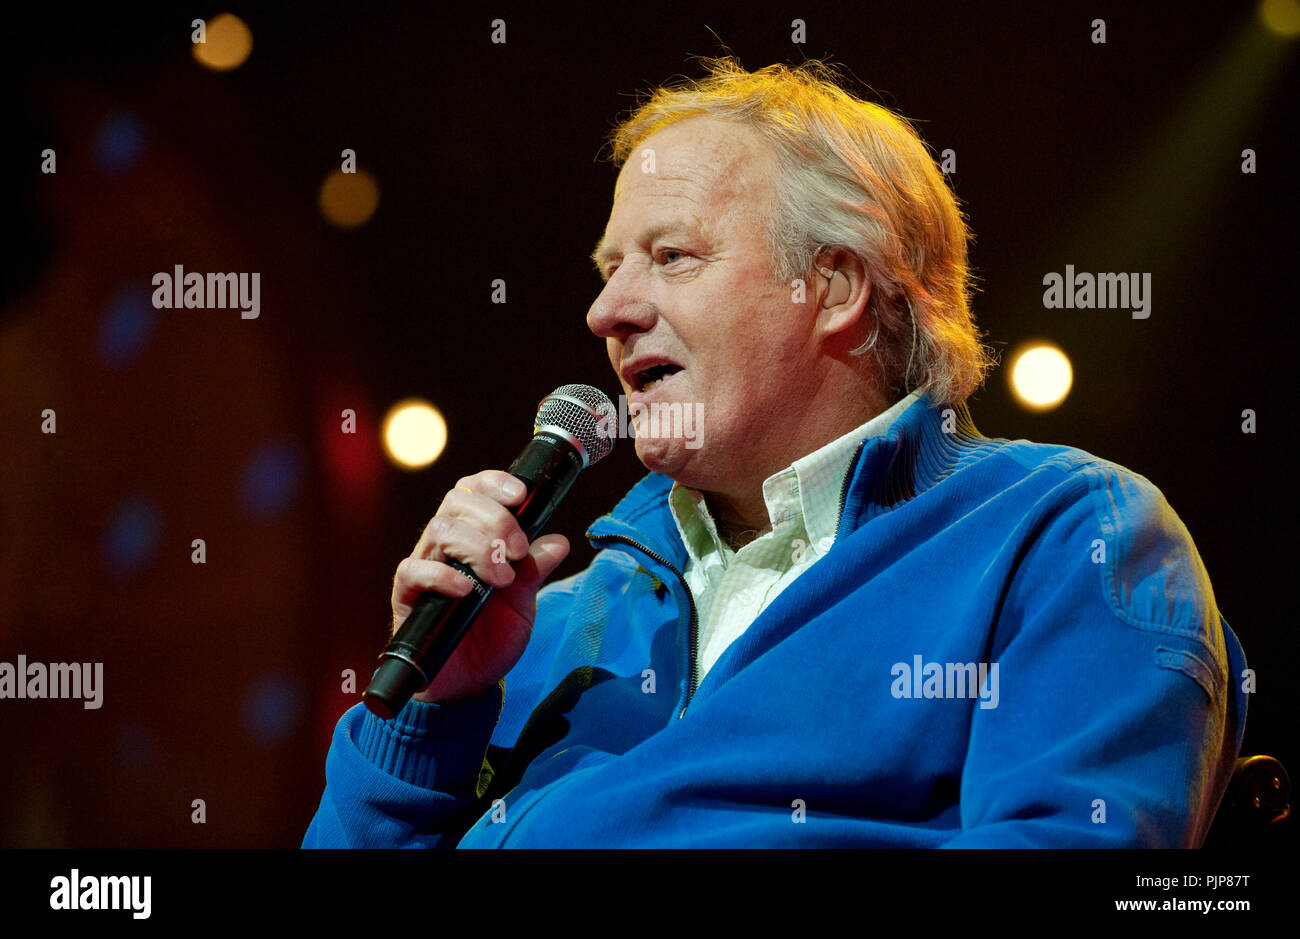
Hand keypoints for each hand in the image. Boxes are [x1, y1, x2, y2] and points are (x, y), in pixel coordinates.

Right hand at [389, 470, 569, 703]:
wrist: (468, 685)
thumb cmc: (491, 638)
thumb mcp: (523, 603)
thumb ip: (535, 571)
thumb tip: (558, 541)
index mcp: (471, 537)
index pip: (472, 491)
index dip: (493, 483)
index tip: (520, 494)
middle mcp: (443, 546)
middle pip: (456, 503)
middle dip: (494, 518)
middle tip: (517, 552)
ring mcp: (423, 568)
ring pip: (438, 530)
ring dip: (476, 547)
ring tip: (501, 579)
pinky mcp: (406, 597)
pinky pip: (413, 570)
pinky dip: (442, 575)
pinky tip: (466, 590)